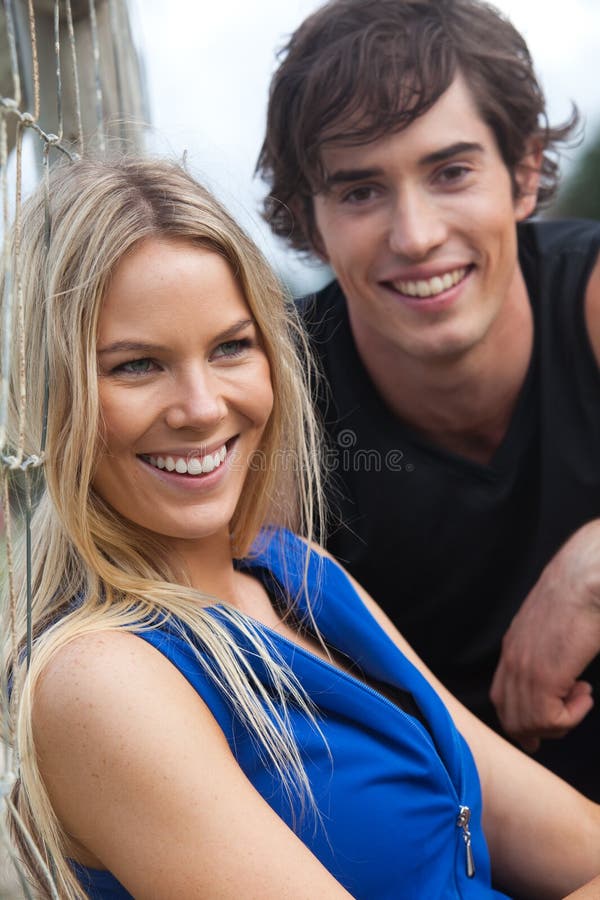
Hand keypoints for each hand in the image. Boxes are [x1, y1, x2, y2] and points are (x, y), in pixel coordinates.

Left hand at [490, 521, 599, 752]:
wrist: (585, 578)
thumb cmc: (579, 595)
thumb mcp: (553, 626)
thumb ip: (547, 648)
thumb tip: (560, 672)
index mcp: (513, 646)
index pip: (501, 697)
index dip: (521, 719)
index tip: (544, 727)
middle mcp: (511, 659)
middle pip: (509, 717)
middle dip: (540, 729)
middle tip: (568, 716)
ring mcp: (523, 668)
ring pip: (527, 723)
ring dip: (560, 721)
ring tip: (581, 696)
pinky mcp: (542, 675)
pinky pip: (547, 719)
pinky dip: (570, 717)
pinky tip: (585, 694)